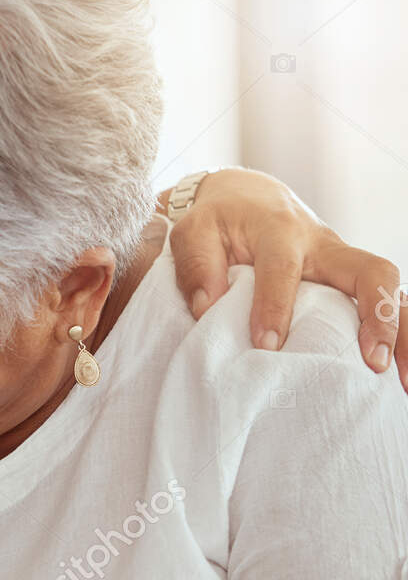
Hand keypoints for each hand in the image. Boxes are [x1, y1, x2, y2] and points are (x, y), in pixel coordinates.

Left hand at [169, 167, 405, 390]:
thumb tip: (207, 308)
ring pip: (388, 289)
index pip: (283, 269)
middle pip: (371, 271)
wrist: (246, 197)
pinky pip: (380, 301)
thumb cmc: (218, 218)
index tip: (267, 345)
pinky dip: (394, 332)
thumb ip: (197, 265)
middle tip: (374, 364)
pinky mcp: (346, 279)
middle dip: (381, 317)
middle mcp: (323, 245)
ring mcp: (342, 262)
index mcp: (280, 230)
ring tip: (404, 381)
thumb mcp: (193, 230)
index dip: (275, 307)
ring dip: (402, 332)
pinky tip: (396, 372)